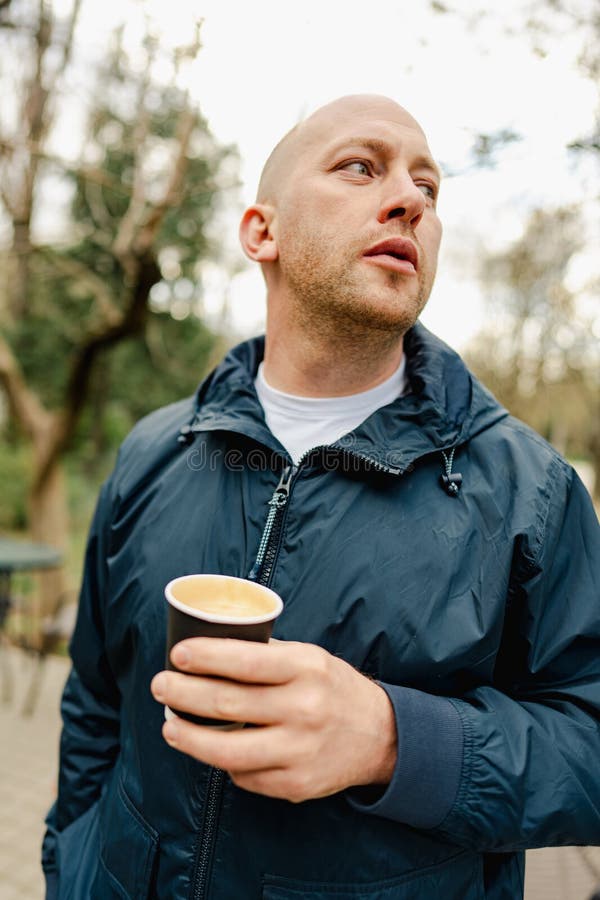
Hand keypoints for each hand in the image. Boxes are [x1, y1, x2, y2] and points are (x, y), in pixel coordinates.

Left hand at [150, 638, 396, 802]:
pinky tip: (212, 750)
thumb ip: (266, 655)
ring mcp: (299, 751)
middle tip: (160, 686)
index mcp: (306, 668)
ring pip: (227, 751)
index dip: (205, 657)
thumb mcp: (309, 658)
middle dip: (183, 694)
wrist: (380, 736)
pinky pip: (244, 776)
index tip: (177, 654)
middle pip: (227, 703)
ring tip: (170, 726)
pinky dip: (223, 762)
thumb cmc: (332, 687)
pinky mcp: (295, 785)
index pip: (245, 660)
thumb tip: (207, 648)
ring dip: (189, 738)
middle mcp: (304, 709)